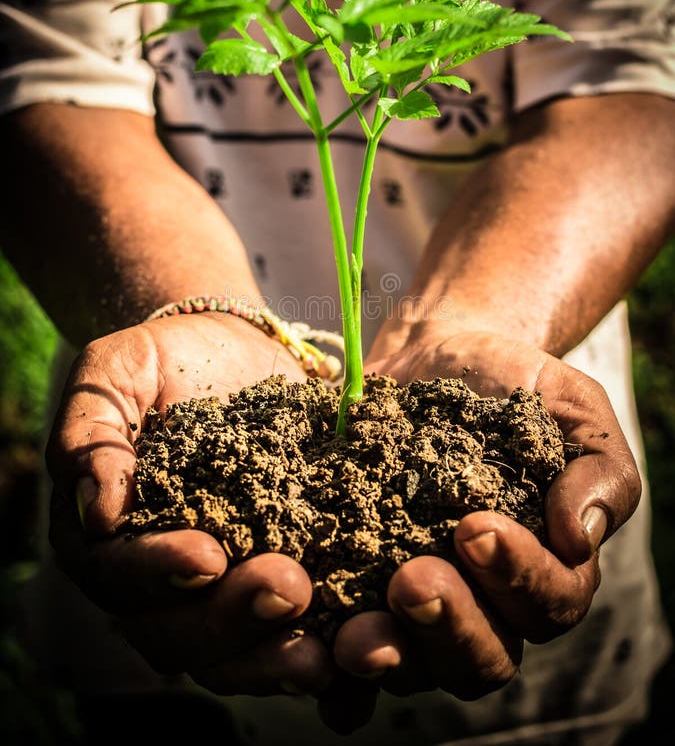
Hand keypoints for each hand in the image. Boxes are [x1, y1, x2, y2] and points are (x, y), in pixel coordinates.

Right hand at [47, 312, 333, 695]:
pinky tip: (349, 647)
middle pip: (175, 632)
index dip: (157, 573)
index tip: (208, 556)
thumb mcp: (117, 373)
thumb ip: (91, 434)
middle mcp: (155, 578)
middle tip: (289, 589)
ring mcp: (216, 588)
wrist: (234, 351)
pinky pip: (285, 632)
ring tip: (322, 651)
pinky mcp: (274, 577)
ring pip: (230, 651)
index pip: (116, 573)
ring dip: (273, 656)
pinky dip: (313, 648)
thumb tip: (95, 512)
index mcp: (104, 537)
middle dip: (231, 619)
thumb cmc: (165, 359)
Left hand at [325, 326, 639, 716]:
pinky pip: (342, 642)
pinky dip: (326, 663)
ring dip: (385, 656)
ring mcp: (414, 598)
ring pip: (411, 664)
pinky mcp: (354, 580)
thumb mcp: (573, 408)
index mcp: (542, 569)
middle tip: (412, 582)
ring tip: (355, 632)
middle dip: (448, 627)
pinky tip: (308, 644)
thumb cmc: (515, 385)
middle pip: (479, 659)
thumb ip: (597, 469)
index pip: (548, 604)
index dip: (518, 579)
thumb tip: (578, 541)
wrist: (435, 354)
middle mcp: (481, 600)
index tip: (476, 527)